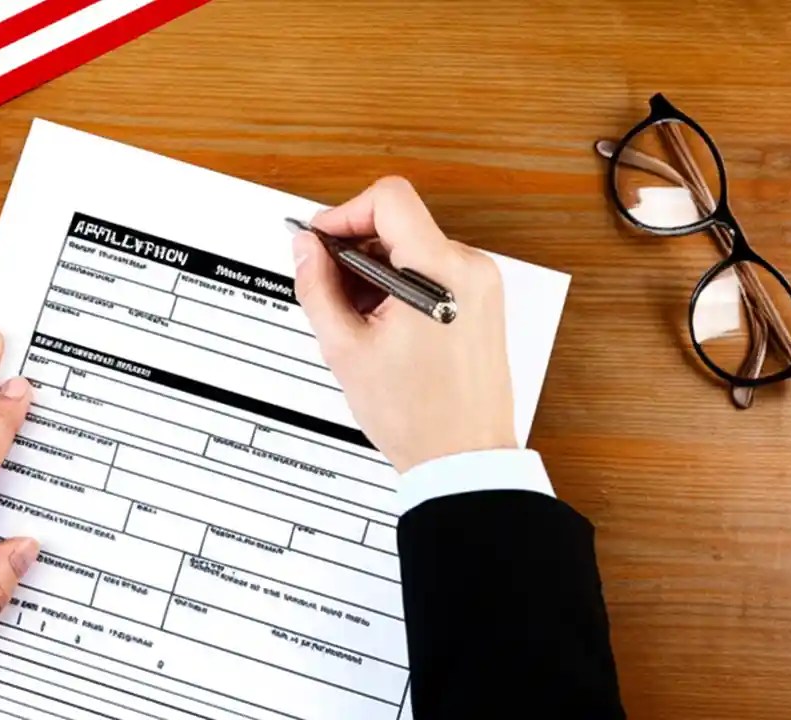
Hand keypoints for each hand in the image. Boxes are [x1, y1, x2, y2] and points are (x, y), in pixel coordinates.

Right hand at [293, 177, 515, 471]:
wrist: (462, 456)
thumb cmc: (417, 416)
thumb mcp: (346, 347)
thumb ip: (317, 286)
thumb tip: (307, 248)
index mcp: (439, 271)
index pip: (388, 198)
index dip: (345, 214)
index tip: (323, 242)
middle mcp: (470, 269)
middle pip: (400, 223)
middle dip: (357, 251)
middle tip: (332, 290)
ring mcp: (482, 285)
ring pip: (415, 248)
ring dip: (378, 272)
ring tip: (361, 320)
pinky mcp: (484, 302)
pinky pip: (434, 272)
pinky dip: (402, 287)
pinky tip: (385, 327)